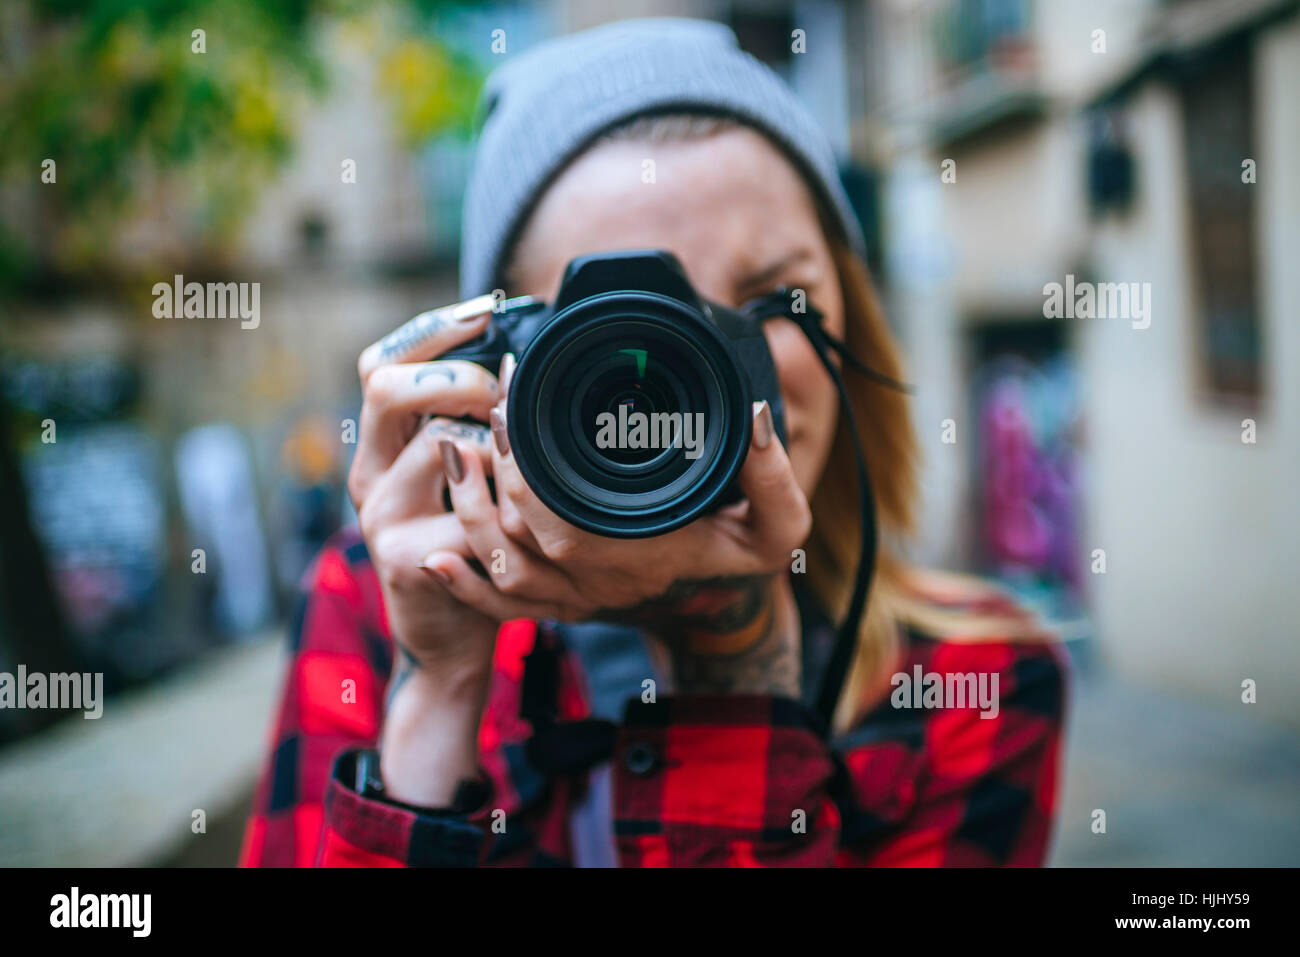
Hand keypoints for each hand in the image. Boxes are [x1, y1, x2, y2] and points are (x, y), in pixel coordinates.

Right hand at [350, 296, 565, 803]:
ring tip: (524, 459)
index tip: (485, 311)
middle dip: (458, 377)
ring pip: (440, 443)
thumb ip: (470, 428)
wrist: (448, 638)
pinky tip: (527, 508)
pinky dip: (509, 501)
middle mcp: (368, 475)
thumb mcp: (460, 482)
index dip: (429, 332)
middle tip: (503, 391)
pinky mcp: (407, 556)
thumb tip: (519, 360)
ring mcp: (381, 516)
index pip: (379, 364)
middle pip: (387, 387)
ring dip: (496, 442)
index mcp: (380, 447)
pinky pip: (469, 510)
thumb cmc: (468, 549)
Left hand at [433, 377, 812, 695]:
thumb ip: (774, 475)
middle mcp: (602, 586)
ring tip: (454, 456)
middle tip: (479, 420)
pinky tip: (436, 559)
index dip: (525, 475)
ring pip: (504, 572)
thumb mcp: (778, 524)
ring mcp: (579, 599)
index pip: (563, 526)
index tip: (511, 412)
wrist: (724, 595)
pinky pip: (505, 608)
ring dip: (467, 519)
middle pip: (520, 543)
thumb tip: (755, 417)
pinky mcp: (564, 603)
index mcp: (640, 559)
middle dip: (486, 482)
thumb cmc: (743, 554)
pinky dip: (467, 587)